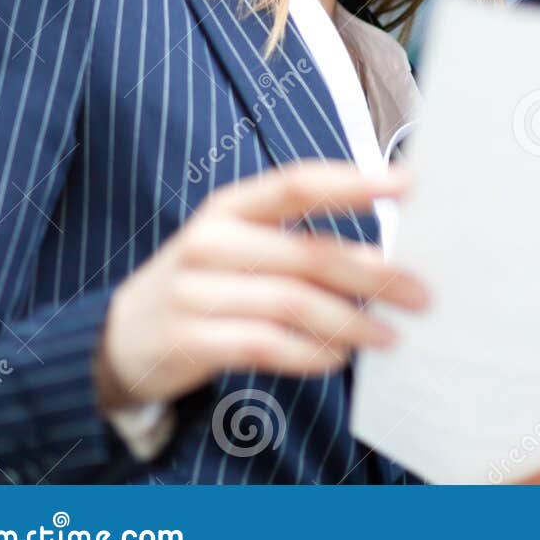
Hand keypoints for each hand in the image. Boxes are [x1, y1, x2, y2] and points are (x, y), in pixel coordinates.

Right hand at [94, 160, 428, 410]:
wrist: (118, 338)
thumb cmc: (207, 283)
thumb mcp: (241, 247)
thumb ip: (303, 246)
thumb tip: (385, 260)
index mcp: (229, 207)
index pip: (298, 184)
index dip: (354, 182)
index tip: (408, 184)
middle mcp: (210, 242)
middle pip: (309, 254)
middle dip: (374, 276)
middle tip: (420, 295)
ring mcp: (195, 291)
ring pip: (293, 303)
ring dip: (351, 322)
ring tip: (388, 336)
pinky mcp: (189, 340)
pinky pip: (265, 345)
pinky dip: (310, 352)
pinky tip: (338, 357)